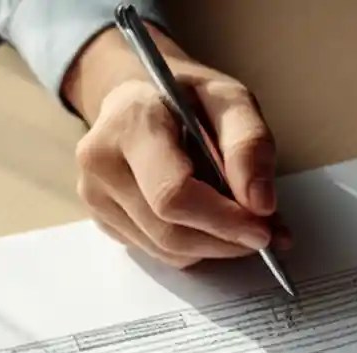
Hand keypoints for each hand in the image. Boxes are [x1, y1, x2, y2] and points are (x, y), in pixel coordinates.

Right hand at [63, 25, 284, 267]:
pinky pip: (154, 252)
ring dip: (211, 246)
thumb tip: (260, 204)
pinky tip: (205, 220)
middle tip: (261, 234)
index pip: (173, 194)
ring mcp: (93, 194)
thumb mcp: (229, 100)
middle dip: (223, 240)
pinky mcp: (99, 218)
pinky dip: (191, 246)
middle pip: (169, 231)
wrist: (139, 97)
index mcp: (132, 122)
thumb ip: (250, 144)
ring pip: (163, 250)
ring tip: (237, 224)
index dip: (223, 220)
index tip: (263, 229)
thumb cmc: (186, 97)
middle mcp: (101, 160)